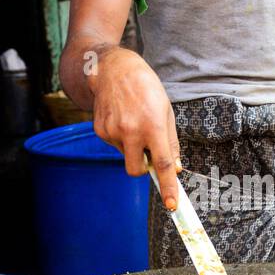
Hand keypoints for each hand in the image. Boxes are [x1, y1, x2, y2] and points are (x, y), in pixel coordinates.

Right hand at [89, 47, 181, 207]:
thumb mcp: (166, 110)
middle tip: (148, 150)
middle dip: (143, 168)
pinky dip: (121, 138)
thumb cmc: (146, 87)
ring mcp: (112, 131)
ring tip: (133, 121)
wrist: (114, 69)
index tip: (171, 205)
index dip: (168, 187)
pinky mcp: (100, 130)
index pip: (162, 164)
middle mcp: (130, 131)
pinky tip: (122, 118)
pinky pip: (114, 145)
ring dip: (132, 147)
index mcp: (152, 125)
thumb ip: (170, 141)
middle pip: (137, 170)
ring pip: (125, 156)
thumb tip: (174, 168)